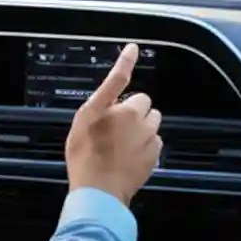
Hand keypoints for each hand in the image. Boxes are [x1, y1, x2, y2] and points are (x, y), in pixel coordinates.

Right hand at [65, 44, 162, 205]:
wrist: (99, 191)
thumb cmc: (85, 154)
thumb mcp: (85, 119)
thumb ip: (106, 92)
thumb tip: (123, 68)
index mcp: (124, 110)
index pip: (126, 82)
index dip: (127, 63)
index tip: (133, 48)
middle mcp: (141, 122)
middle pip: (142, 105)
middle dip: (132, 111)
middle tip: (112, 126)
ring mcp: (151, 140)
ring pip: (150, 124)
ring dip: (140, 128)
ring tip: (120, 143)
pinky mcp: (155, 157)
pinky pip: (153, 142)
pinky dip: (144, 146)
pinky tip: (128, 156)